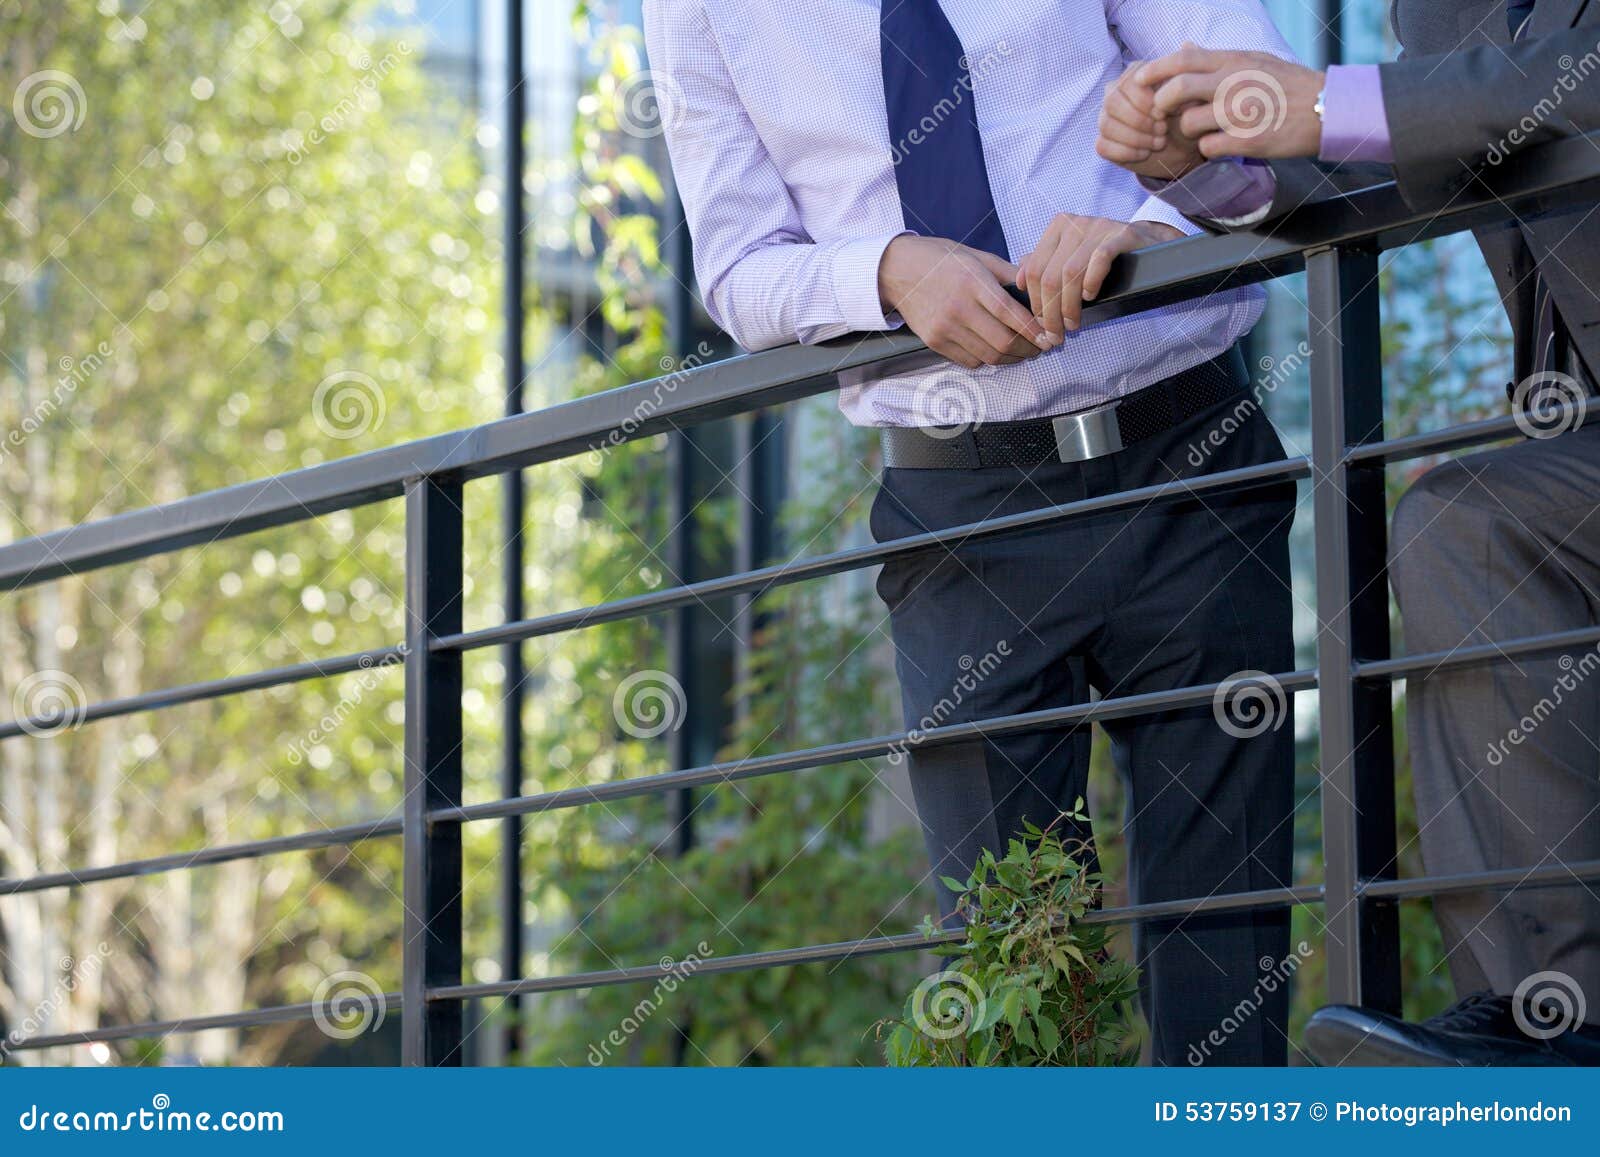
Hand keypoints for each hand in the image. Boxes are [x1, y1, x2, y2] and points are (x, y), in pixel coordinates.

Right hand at [877, 235, 1055, 369]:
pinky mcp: (935, 342)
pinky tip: (996, 350)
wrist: (897, 271)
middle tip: (1041, 347)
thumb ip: (1008, 273)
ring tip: (1023, 351)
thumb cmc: (940, 260)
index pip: (1012, 315)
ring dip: (1012, 358)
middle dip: (1029, 349)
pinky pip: (970, 361)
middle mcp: (959, 308)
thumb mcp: (976, 256)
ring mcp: (945, 328)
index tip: (1050, 336)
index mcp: (973, 283)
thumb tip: (1038, 290)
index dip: (1036, 331)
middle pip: (1004, 342)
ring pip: (989, 356)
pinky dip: (989, 359)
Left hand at [1016, 214, 1182, 337]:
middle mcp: (1075, 223)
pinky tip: (1090, 297)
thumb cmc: (1105, 256)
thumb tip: (1021, 281)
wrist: (1147, 242)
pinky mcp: (1122, 234)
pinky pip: (1100, 259)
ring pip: (1070, 273)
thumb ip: (1045, 265)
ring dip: (1069, 306)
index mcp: (1058, 228)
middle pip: (1050, 275)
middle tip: (1056, 334)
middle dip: (1050, 312)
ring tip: (1073, 324)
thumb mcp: (1071, 259)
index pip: (1035, 270)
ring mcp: (1098, 226)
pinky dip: (1091, 282)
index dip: (1034, 302)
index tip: (1040, 326)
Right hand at [1096, 64, 1205, 180]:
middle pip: (1112, 103)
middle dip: (1139, 121)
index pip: (1126, 84)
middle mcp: (1115, 94)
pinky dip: (1125, 152)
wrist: (1182, 148)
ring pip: (1106, 125)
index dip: (1144, 102)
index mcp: (1133, 76)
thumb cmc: (1186, 118)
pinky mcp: (1104, 142)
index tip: (1164, 115)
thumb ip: (1189, 70)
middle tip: (1162, 130)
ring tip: (1158, 142)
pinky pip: (1102, 146)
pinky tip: (1144, 154)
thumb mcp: (1193, 94)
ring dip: (1135, 138)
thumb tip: (1187, 44)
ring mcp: (1106, 118)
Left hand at [1138, 45, 1324, 159]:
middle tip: (1162, 114)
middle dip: (1161, 104)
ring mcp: (1239, 113)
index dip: (1154, 70)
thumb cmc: (1289, 85)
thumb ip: (1218, 59)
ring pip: (1188, 124)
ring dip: (1188, 131)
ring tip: (1206, 130)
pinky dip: (1208, 149)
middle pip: (1177, 89)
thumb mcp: (1255, 61)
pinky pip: (1208, 147)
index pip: (1183, 59)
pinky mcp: (1247, 141)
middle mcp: (1233, 83)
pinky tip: (1222, 145)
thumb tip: (1184, 47)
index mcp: (1234, 61)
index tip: (1139, 80)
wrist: (1328, 108)